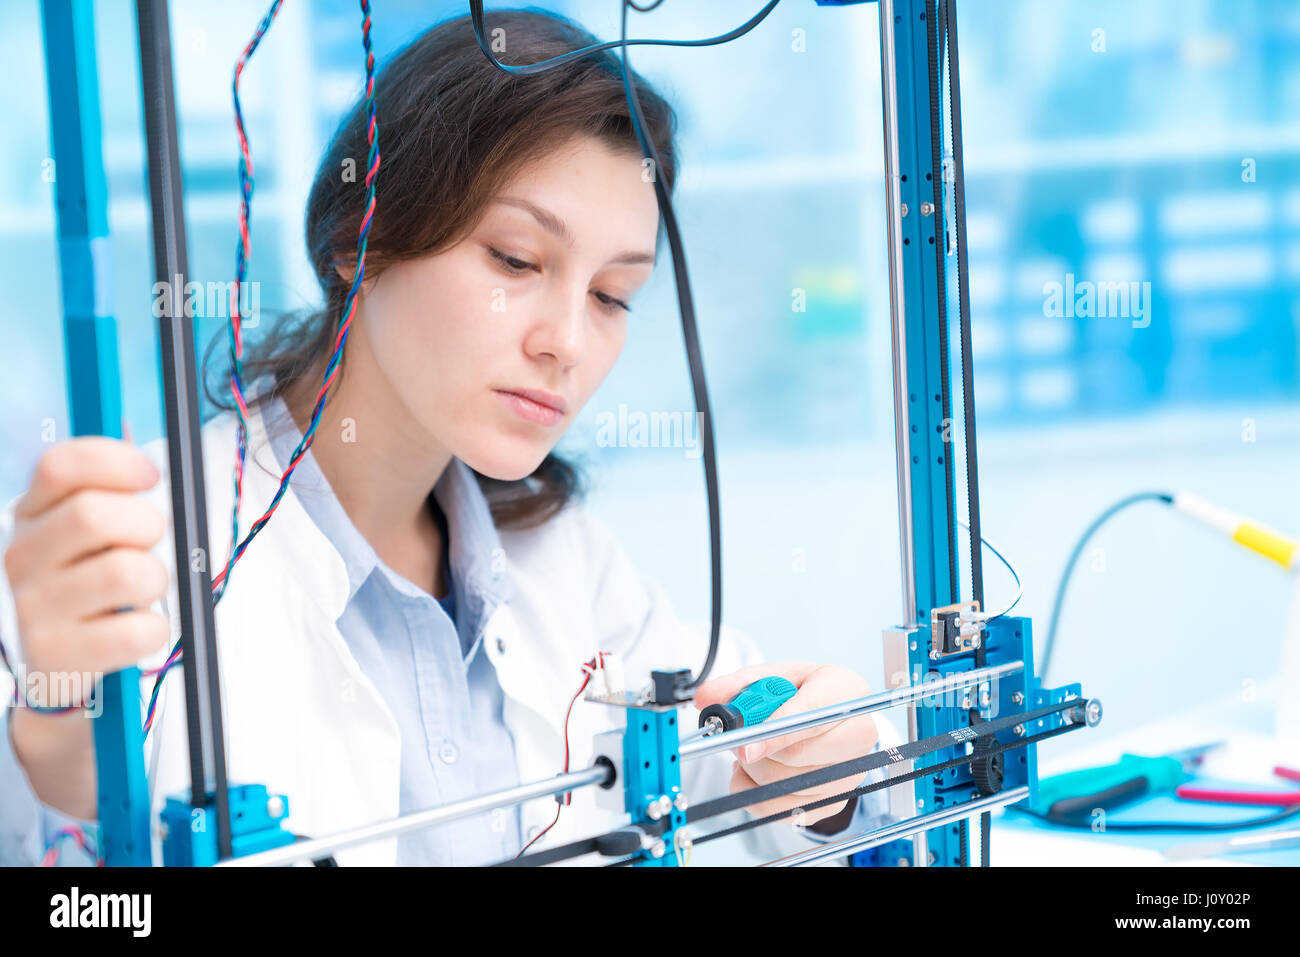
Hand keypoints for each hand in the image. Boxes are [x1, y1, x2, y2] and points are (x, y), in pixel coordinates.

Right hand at [5, 435, 169, 695]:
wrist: (49, 669)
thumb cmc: (80, 586)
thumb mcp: (79, 533)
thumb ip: (106, 488)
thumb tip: (137, 446)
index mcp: (28, 515)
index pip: (59, 465)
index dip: (116, 461)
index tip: (150, 476)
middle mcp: (19, 557)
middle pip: (97, 516)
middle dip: (146, 526)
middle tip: (146, 546)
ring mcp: (33, 608)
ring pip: (129, 573)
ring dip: (154, 580)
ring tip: (137, 593)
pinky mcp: (58, 656)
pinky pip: (141, 630)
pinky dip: (153, 629)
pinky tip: (131, 630)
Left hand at [693, 661, 878, 827]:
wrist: (830, 714)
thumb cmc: (801, 692)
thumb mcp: (772, 676)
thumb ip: (736, 685)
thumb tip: (704, 698)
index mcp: (845, 691)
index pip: (810, 717)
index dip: (774, 735)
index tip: (744, 749)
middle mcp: (859, 733)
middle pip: (799, 757)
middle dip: (757, 753)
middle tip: (740, 742)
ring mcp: (850, 771)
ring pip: (786, 785)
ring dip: (753, 772)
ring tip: (750, 753)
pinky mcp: (835, 799)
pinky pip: (784, 810)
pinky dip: (756, 795)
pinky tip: (756, 773)